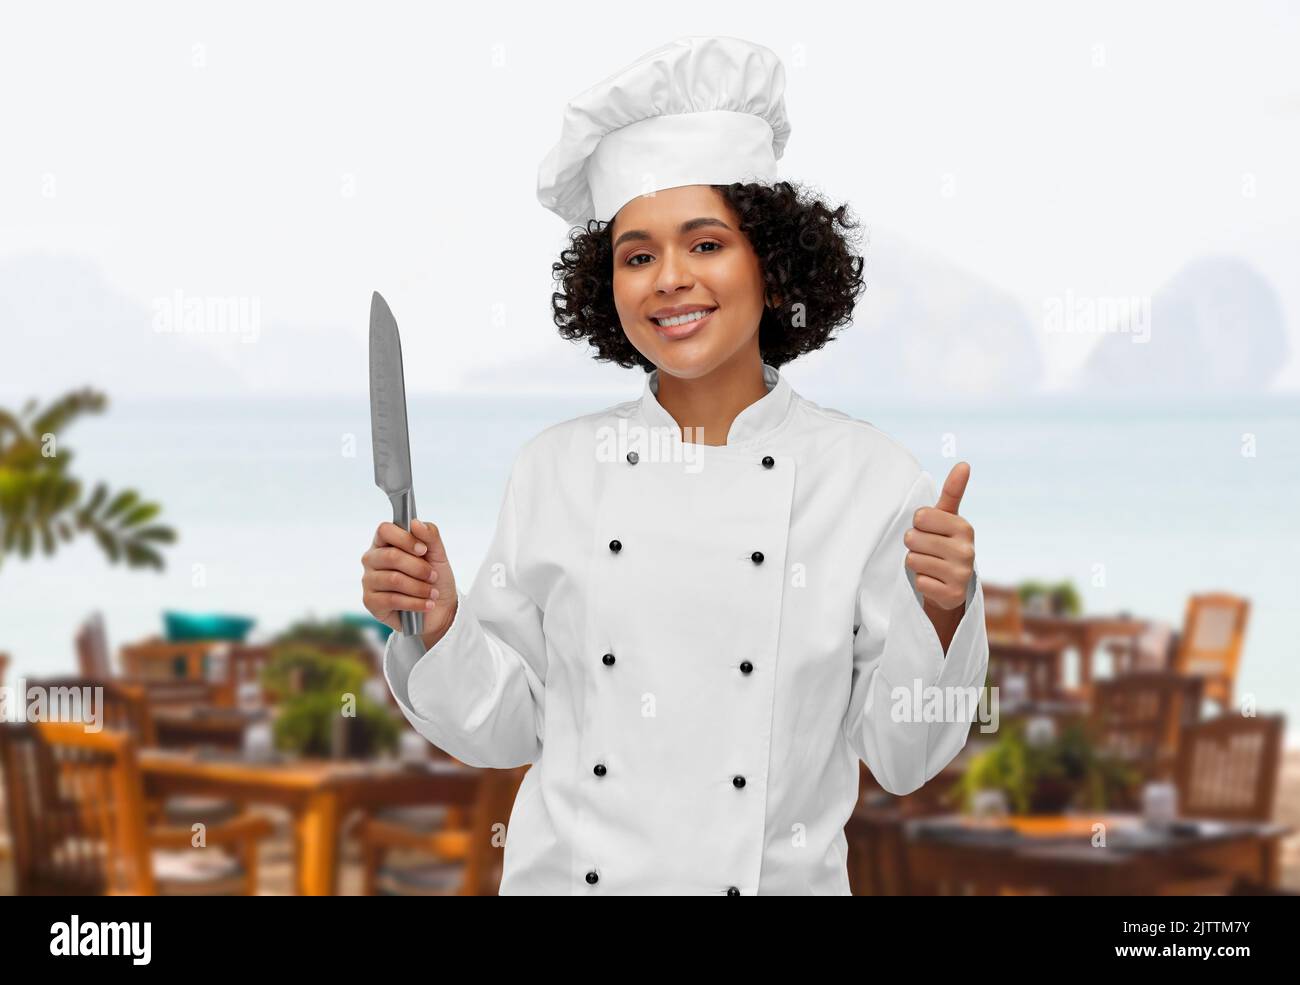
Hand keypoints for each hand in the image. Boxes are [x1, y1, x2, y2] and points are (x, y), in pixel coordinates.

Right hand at [361, 518, 458, 649]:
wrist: (440, 609)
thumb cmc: (434, 578)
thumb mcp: (438, 554)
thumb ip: (430, 535)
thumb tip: (415, 523)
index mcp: (385, 543)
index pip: (385, 530)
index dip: (405, 539)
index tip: (423, 550)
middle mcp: (372, 559)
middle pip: (391, 556)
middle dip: (418, 568)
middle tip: (433, 576)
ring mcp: (369, 580)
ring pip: (393, 579)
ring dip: (419, 587)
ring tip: (432, 593)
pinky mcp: (370, 602)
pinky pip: (392, 600)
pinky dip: (415, 603)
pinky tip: (426, 604)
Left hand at [904, 462, 974, 612]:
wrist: (952, 585)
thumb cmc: (944, 543)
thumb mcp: (947, 518)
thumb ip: (953, 491)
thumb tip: (964, 464)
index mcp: (964, 527)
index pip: (920, 516)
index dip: (918, 524)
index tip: (929, 530)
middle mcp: (967, 550)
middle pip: (913, 539)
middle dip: (914, 545)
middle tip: (927, 551)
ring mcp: (962, 574)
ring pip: (913, 560)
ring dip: (916, 564)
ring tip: (930, 565)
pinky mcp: (953, 595)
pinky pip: (919, 582)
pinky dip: (921, 582)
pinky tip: (934, 581)